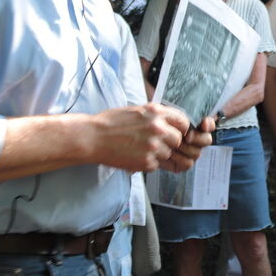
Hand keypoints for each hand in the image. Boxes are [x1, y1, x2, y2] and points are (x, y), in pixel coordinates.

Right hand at [92, 103, 208, 172]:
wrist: (93, 137)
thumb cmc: (111, 123)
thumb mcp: (137, 111)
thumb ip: (156, 116)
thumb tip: (172, 122)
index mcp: (156, 112)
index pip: (183, 121)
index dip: (180, 128)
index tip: (176, 131)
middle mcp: (157, 128)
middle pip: (178, 139)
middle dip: (169, 142)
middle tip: (155, 142)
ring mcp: (153, 146)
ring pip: (168, 153)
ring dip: (158, 153)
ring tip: (140, 148)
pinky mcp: (146, 161)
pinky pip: (156, 164)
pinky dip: (148, 162)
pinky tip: (135, 155)